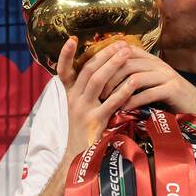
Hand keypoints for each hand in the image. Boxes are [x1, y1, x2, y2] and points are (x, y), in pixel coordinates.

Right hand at [58, 38, 135, 157]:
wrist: (79, 157)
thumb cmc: (85, 128)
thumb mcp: (81, 106)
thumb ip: (88, 89)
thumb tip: (104, 65)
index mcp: (70, 94)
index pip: (62, 70)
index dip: (65, 54)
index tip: (72, 38)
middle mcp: (73, 99)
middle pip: (87, 70)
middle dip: (105, 54)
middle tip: (121, 43)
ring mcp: (83, 110)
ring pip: (97, 80)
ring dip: (113, 64)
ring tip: (127, 53)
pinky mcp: (95, 122)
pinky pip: (110, 102)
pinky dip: (122, 90)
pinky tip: (133, 82)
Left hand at [95, 44, 195, 118]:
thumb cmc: (169, 98)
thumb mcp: (151, 82)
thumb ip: (134, 75)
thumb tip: (107, 75)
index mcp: (151, 59)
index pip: (124, 51)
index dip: (107, 60)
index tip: (93, 74)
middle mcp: (158, 64)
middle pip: (126, 63)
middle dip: (109, 78)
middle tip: (97, 92)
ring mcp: (167, 75)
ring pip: (135, 78)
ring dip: (118, 91)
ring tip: (108, 101)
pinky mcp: (173, 89)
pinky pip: (148, 93)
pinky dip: (133, 102)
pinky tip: (124, 109)